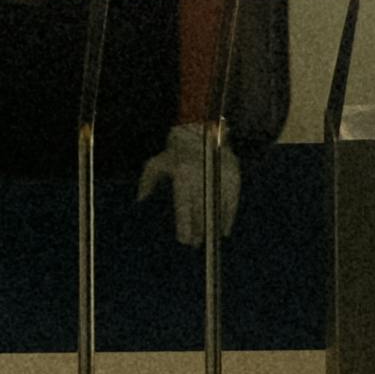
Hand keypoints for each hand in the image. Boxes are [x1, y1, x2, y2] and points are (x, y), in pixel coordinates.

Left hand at [134, 120, 239, 246]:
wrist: (200, 130)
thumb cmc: (175, 151)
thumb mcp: (156, 163)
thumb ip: (147, 181)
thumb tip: (140, 200)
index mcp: (182, 175)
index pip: (184, 207)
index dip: (185, 226)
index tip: (184, 240)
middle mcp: (201, 175)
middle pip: (200, 211)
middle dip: (198, 230)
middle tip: (196, 244)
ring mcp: (219, 175)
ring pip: (216, 208)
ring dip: (212, 226)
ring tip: (208, 239)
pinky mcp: (234, 175)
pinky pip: (232, 202)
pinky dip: (228, 217)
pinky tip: (223, 230)